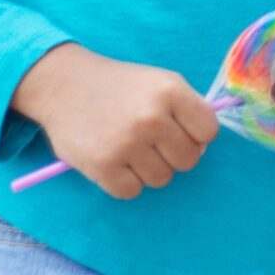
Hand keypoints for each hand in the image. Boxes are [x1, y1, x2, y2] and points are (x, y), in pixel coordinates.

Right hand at [9, 43, 218, 199]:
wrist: (65, 85)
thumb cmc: (120, 86)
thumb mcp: (161, 82)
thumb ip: (188, 108)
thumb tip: (203, 145)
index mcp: (171, 92)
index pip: (209, 131)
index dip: (197, 135)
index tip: (181, 131)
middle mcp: (152, 118)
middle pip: (188, 160)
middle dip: (174, 154)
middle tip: (153, 142)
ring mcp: (127, 143)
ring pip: (162, 179)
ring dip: (149, 169)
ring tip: (131, 148)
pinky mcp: (103, 166)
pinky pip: (132, 191)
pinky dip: (125, 182)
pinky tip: (115, 162)